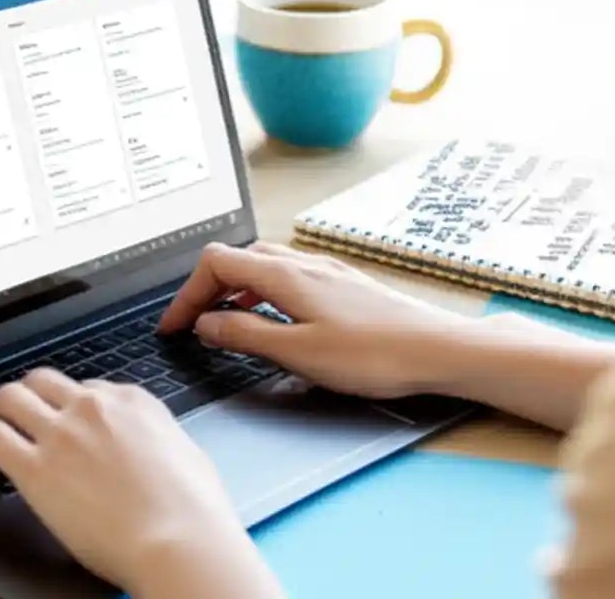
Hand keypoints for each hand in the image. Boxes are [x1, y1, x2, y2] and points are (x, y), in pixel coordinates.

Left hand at [0, 369, 282, 597]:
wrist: (178, 540)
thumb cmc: (194, 510)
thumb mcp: (186, 455)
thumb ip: (158, 441)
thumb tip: (152, 448)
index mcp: (132, 401)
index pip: (89, 389)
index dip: (74, 404)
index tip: (68, 416)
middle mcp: (92, 408)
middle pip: (45, 382)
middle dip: (32, 392)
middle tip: (24, 408)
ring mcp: (60, 435)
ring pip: (12, 397)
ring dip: (0, 403)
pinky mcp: (34, 469)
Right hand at [158, 242, 474, 398]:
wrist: (439, 349)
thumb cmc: (374, 354)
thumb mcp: (297, 352)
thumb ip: (246, 335)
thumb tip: (206, 324)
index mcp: (284, 274)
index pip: (216, 263)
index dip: (186, 294)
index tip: (174, 327)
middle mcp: (302, 262)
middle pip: (237, 259)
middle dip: (207, 290)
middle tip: (194, 326)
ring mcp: (325, 271)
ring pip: (263, 267)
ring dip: (235, 291)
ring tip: (226, 324)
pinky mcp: (343, 285)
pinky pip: (288, 277)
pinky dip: (263, 294)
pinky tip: (275, 321)